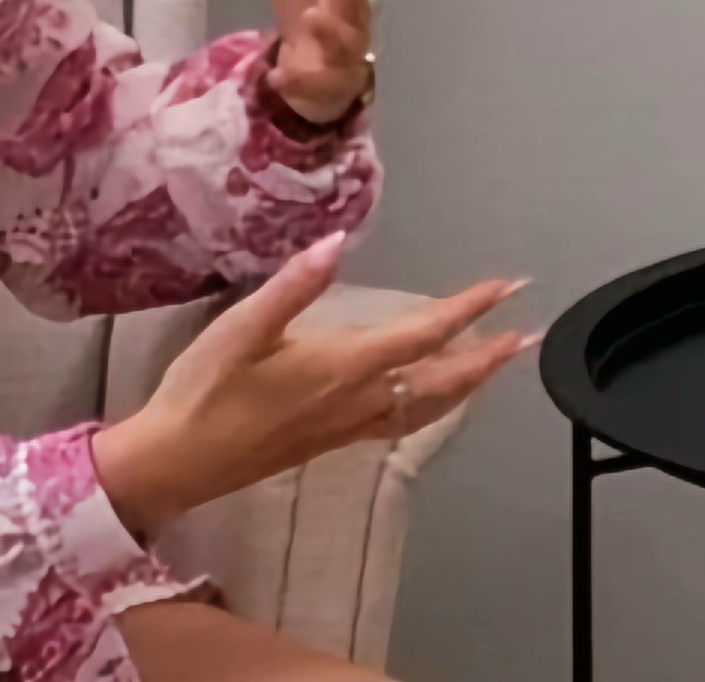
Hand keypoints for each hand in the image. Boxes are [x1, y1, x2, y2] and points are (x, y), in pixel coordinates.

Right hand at [94, 235, 534, 537]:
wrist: (176, 463)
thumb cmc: (203, 391)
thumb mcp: (241, 328)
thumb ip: (293, 285)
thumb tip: (337, 241)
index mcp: (342, 366)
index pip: (422, 333)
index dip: (468, 309)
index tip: (506, 287)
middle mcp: (356, 401)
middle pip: (441, 378)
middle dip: (488, 355)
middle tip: (528, 335)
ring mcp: (346, 426)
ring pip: (427, 406)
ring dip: (469, 383)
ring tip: (497, 365)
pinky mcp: (331, 441)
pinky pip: (403, 423)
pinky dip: (433, 406)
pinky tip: (432, 402)